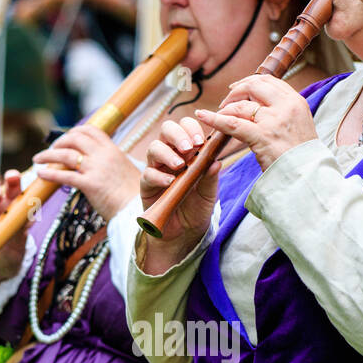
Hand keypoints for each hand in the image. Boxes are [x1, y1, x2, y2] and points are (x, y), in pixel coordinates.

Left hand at [33, 125, 140, 221]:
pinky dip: (50, 173)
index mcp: (113, 150)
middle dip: (59, 141)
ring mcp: (96, 169)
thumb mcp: (126, 171)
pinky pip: (64, 175)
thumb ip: (113, 164)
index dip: (75, 132)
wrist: (138, 211)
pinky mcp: (90, 185)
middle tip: (51, 149)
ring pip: (66, 155)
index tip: (67, 138)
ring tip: (37, 159)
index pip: (91, 131)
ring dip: (48, 155)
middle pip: (75, 138)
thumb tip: (102, 166)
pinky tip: (41, 174)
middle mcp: (104, 156)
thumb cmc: (134, 196)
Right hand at [140, 116, 218, 272]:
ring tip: (180, 166)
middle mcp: (171, 155)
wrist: (184, 234)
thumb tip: (216, 160)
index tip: (201, 140)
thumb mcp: (209, 194)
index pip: (186, 128)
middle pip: (167, 129)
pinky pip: (148, 174)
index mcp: (188, 152)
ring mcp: (157, 168)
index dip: (192, 129)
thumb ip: (210, 177)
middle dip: (178, 134)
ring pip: (154, 147)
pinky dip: (159, 176)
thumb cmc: (197, 210)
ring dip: (167, 153)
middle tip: (189, 148)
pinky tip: (170, 182)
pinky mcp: (146, 185)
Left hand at [196, 74, 317, 171]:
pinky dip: (215, 119)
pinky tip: (203, 115)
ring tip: (218, 114)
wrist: (308, 177)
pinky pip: (232, 124)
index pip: (270, 81)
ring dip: (226, 108)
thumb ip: (284, 113)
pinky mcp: (262, 136)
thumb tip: (263, 105)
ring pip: (242, 105)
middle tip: (226, 102)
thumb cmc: (301, 158)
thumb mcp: (299, 127)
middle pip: (254, 85)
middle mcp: (287, 106)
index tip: (239, 89)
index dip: (250, 82)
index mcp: (296, 102)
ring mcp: (274, 120)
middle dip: (236, 91)